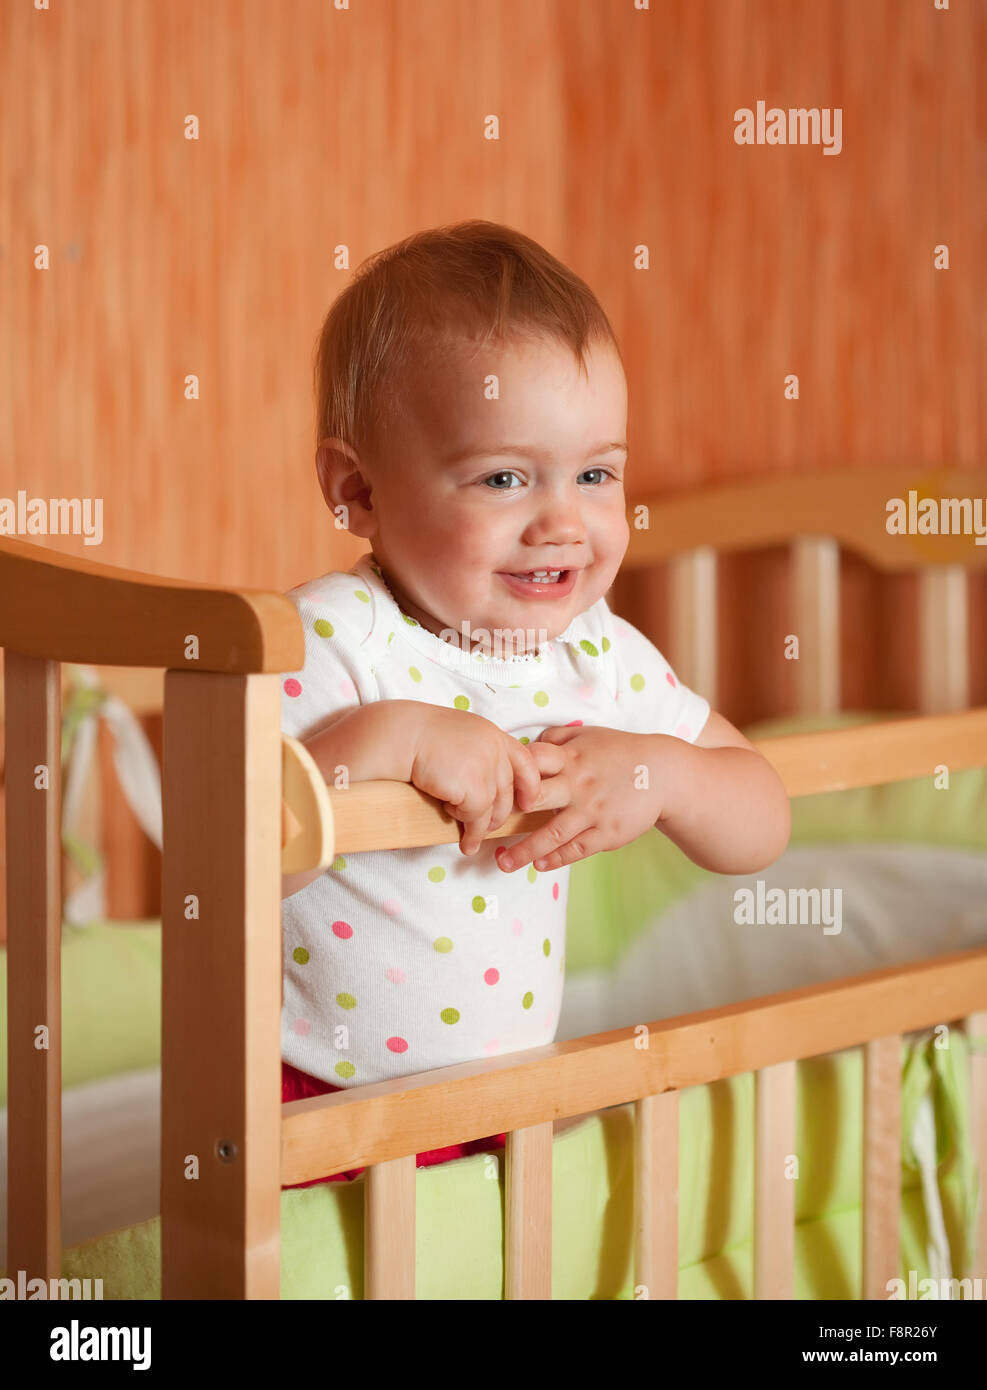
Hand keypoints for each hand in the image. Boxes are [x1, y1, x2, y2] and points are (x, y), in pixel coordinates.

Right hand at [410, 706, 541, 855]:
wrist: (402, 736)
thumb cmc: (421, 736)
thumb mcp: (461, 735)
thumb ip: (479, 753)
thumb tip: (485, 782)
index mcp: (494, 735)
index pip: (526, 762)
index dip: (531, 786)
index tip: (528, 803)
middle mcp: (496, 751)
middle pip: (508, 793)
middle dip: (499, 816)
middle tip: (486, 828)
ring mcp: (487, 770)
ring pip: (493, 811)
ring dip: (481, 829)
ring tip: (470, 840)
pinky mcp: (474, 790)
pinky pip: (476, 820)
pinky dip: (468, 831)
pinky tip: (461, 837)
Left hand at [494, 725, 673, 872]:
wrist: (663, 773)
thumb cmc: (620, 752)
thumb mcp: (588, 736)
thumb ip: (555, 739)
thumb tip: (525, 746)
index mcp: (571, 758)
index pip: (533, 761)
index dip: (509, 772)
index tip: (488, 784)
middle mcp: (579, 784)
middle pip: (535, 799)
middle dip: (507, 814)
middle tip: (482, 828)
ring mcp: (593, 811)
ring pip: (552, 834)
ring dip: (525, 851)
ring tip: (503, 863)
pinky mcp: (607, 833)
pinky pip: (576, 849)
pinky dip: (556, 858)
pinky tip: (539, 865)